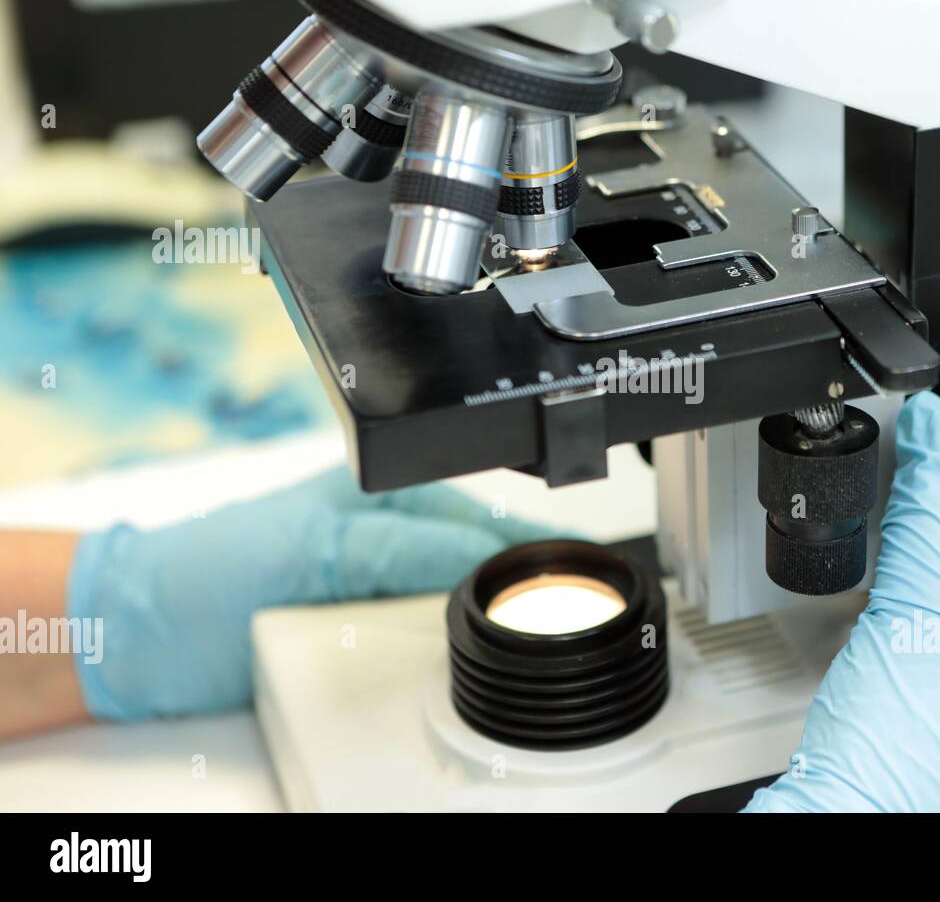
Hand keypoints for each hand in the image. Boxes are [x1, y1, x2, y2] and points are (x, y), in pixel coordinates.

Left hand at [68, 467, 553, 719]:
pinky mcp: (354, 638)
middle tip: (562, 612)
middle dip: (515, 586)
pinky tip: (460, 666)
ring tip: (523, 643)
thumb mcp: (321, 545)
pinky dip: (443, 658)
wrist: (141, 635)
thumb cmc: (212, 566)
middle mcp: (380, 539)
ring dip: (480, 626)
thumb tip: (479, 563)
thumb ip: (402, 549)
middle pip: (473, 565)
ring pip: (450, 608)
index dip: (527, 544)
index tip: (576, 568)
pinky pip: (416, 648)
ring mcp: (368, 589)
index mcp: (379, 495)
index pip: (477, 520)